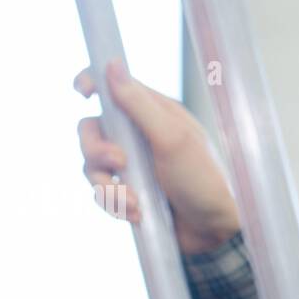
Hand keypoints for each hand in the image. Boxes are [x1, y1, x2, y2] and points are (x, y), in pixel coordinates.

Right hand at [73, 59, 240, 253]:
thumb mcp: (172, 139)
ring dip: (108, 187)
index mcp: (153, 114)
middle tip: (119, 164)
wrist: (215, 233)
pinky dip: (116, 205)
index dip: (92, 82)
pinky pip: (103, 194)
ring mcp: (133, 166)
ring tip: (135, 202)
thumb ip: (139, 104)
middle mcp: (138, 136)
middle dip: (95, 150)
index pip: (114, 87)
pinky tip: (139, 214)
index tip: (83, 93)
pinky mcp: (130, 192)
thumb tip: (112, 64)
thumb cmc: (204, 181)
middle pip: (91, 130)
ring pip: (92, 166)